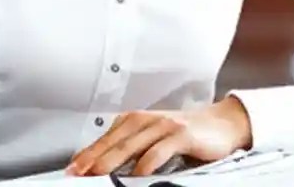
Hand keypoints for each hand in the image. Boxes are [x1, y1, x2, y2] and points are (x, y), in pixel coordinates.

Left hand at [67, 97, 251, 176]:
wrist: (221, 124)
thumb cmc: (185, 134)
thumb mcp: (153, 138)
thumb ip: (131, 149)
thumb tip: (105, 166)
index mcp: (135, 120)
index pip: (105, 138)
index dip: (87, 154)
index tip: (72, 168)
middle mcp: (146, 119)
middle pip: (113, 141)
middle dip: (93, 158)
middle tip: (77, 172)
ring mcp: (164, 125)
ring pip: (131, 144)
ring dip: (112, 160)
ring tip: (98, 173)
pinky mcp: (182, 134)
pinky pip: (159, 150)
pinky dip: (146, 164)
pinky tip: (137, 174)